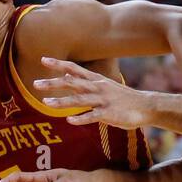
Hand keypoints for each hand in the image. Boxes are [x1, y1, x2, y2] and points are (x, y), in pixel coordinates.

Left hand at [32, 58, 150, 128]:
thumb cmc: (122, 98)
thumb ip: (86, 82)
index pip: (74, 69)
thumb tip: (67, 76)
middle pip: (72, 83)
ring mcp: (103, 101)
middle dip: (53, 83)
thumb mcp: (104, 85)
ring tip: (46, 103)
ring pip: (79, 100)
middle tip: (35, 84)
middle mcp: (97, 88)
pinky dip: (81, 118)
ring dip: (62, 101)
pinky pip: (92, 116)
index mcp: (96, 80)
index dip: (59, 64)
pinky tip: (69, 120)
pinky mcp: (109, 114)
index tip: (43, 60)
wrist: (145, 106)